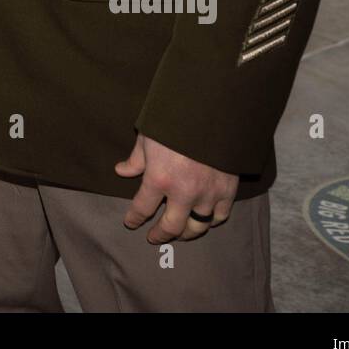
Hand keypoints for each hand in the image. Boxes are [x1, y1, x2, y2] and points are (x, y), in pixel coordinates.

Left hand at [114, 133, 238, 242]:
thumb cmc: (174, 121)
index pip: (142, 209)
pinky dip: (212, 221)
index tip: (130, 223)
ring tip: (180, 234)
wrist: (212, 112)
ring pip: (197, 226)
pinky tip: (206, 220)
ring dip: (186, 233)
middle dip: (160, 234)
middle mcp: (183, 193)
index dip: (134, 219)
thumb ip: (136, 159)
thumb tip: (121, 171)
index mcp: (159, 179)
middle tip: (153, 237)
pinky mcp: (227, 190)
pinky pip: (220, 216)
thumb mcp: (148, 137)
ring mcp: (207, 194)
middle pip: (171, 227)